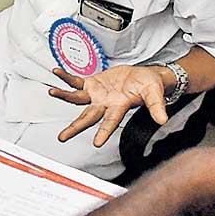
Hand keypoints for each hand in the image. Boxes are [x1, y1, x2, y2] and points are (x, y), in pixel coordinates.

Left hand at [49, 66, 171, 146]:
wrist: (143, 76)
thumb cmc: (149, 85)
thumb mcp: (154, 93)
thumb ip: (156, 106)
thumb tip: (162, 119)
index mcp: (119, 107)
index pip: (111, 122)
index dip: (104, 132)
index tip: (97, 143)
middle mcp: (105, 104)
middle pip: (87, 117)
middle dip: (74, 127)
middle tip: (62, 138)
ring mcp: (96, 95)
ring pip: (77, 98)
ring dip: (64, 95)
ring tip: (52, 92)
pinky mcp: (92, 84)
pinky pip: (76, 82)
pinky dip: (66, 77)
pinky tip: (57, 72)